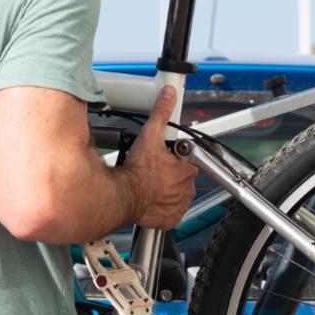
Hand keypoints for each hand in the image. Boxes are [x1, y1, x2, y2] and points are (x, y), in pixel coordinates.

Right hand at [122, 85, 198, 229]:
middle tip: (152, 170)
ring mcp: (179, 205)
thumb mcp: (150, 135)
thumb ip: (161, 113)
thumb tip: (169, 95)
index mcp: (188, 169)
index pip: (187, 158)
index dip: (174, 156)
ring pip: (176, 194)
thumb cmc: (138, 171)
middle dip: (169, 173)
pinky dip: (162, 207)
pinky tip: (151, 199)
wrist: (125, 197)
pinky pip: (170, 212)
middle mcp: (188, 188)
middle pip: (181, 176)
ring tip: (149, 183)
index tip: (162, 156)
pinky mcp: (170, 218)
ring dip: (166, 189)